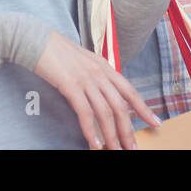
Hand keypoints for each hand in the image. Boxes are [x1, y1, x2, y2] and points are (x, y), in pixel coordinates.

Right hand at [31, 29, 162, 148]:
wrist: (34, 39)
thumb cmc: (55, 50)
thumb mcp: (82, 59)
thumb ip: (95, 73)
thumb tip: (103, 91)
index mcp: (103, 65)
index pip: (129, 90)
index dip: (143, 108)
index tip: (156, 123)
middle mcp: (98, 72)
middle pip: (120, 107)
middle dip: (127, 131)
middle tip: (131, 148)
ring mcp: (85, 78)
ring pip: (105, 113)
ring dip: (111, 136)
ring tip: (114, 151)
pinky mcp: (70, 85)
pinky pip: (85, 113)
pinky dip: (91, 130)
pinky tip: (94, 143)